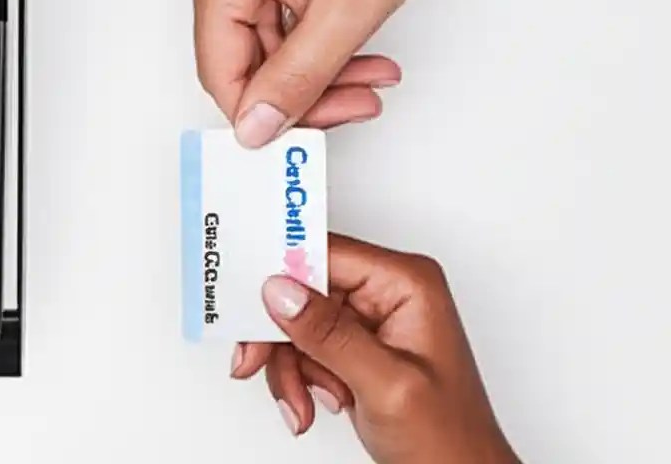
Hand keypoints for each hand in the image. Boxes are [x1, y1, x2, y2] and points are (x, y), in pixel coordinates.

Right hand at [184, 0, 443, 146]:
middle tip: (354, 105)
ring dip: (319, 73)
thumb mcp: (343, 15)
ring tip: (370, 80)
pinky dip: (315, 48)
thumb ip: (296, 82)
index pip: (221, 71)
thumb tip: (255, 130)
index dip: (259, 114)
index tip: (298, 140)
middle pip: (244, 64)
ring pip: (266, 51)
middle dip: (304, 93)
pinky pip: (276, 28)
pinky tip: (357, 58)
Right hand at [231, 235, 519, 463]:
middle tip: (255, 362)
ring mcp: (371, 321)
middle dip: (281, 337)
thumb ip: (330, 334)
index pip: (326, 254)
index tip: (245, 301)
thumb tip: (281, 290)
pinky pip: (305, 348)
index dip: (281, 276)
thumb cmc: (449, 440)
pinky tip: (312, 402)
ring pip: (297, 323)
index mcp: (406, 284)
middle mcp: (388, 294)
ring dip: (289, 367)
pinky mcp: (356, 347)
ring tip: (302, 402)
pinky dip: (299, 379)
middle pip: (303, 290)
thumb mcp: (385, 384)